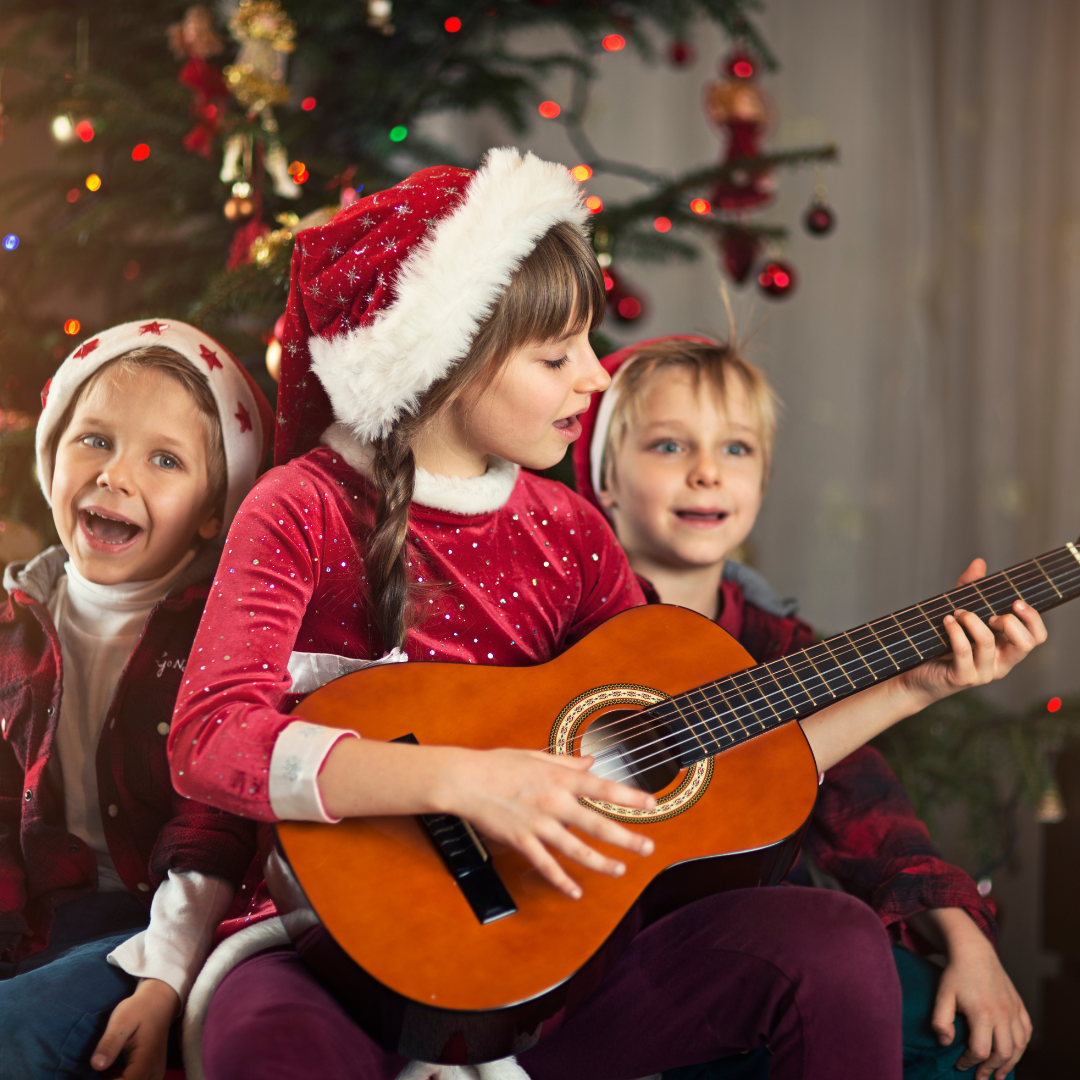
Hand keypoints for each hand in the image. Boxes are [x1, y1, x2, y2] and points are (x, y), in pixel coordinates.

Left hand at [91, 977, 178, 1079]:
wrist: (160, 1001)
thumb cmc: (139, 1009)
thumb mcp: (122, 1020)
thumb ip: (110, 1043)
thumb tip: (96, 1066)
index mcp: (146, 1062)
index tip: (94, 1075)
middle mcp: (154, 1072)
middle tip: (99, 1069)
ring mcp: (155, 1074)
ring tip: (105, 1071)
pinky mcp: (153, 1073)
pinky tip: (112, 1072)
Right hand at [435, 747, 655, 899]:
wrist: (464, 780)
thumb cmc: (498, 764)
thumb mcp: (536, 756)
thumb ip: (566, 762)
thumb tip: (591, 762)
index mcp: (559, 778)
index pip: (602, 788)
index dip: (629, 798)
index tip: (652, 805)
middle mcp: (553, 802)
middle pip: (597, 824)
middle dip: (626, 838)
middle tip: (648, 848)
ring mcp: (538, 824)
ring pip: (576, 849)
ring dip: (601, 862)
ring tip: (620, 870)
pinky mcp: (521, 840)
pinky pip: (546, 865)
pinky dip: (562, 881)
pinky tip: (576, 892)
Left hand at [898, 559, 1046, 705]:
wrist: (917, 675)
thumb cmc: (942, 643)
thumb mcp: (959, 614)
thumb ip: (970, 590)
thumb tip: (979, 563)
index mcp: (1007, 650)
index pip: (1037, 637)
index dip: (1032, 618)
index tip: (1014, 602)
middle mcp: (1001, 664)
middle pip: (1025, 643)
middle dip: (1009, 621)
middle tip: (989, 614)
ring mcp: (983, 673)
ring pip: (988, 641)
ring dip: (971, 619)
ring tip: (957, 612)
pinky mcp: (962, 677)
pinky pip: (963, 650)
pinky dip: (954, 630)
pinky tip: (947, 620)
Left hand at [919, 909, 1030, 1079]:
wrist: (974, 952)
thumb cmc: (956, 974)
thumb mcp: (942, 995)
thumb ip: (940, 1021)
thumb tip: (945, 1043)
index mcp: (983, 1015)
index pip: (980, 1050)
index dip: (969, 1062)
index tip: (960, 1065)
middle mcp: (1002, 1015)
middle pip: (1003, 1053)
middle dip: (992, 1069)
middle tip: (982, 1078)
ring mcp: (1013, 1011)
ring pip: (1018, 1046)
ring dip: (1010, 1063)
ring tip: (999, 1075)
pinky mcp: (1019, 1005)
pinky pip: (1026, 1032)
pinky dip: (1022, 1046)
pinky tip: (1013, 1053)